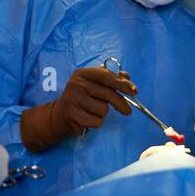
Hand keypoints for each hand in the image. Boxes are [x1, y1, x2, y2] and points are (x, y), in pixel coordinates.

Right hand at [20, 67, 136, 152]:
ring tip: (93, 111)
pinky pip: (97, 121)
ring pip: (103, 109)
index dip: (123, 84)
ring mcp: (74, 100)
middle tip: (127, 111)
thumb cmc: (81, 97)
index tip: (135, 91)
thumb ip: (110, 78)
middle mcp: (77, 84)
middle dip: (121, 104)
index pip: (107, 77)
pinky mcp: (73, 115)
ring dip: (103, 113)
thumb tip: (126, 76)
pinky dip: (96, 122)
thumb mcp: (93, 83)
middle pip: (108, 94)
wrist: (59, 115)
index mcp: (83, 73)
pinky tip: (88, 118)